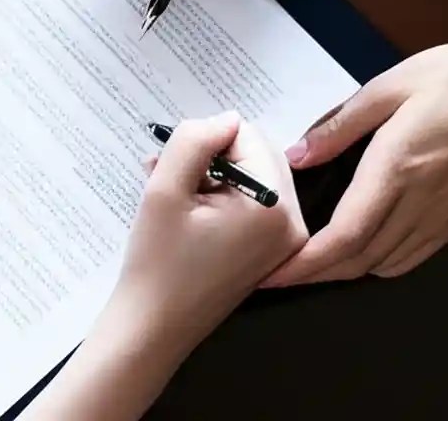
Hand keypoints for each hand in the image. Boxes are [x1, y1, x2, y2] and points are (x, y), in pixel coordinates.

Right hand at [114, 112, 306, 337]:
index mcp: (274, 205)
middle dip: (211, 155)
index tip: (175, 168)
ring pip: (253, 174)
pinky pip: (254, 201)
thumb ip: (195, 140)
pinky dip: (221, 196)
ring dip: (212, 174)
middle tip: (169, 175)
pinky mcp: (274, 251)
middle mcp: (294, 222)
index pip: (246, 135)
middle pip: (257, 152)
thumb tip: (223, 118)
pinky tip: (185, 210)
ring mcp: (287, 240)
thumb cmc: (157, 264)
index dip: (205, 142)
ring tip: (171, 193)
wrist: (154, 328)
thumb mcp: (165, 189)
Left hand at [266, 38, 447, 284]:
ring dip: (346, 271)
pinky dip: (382, 263)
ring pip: (386, 263)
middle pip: (359, 259)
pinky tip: (365, 253)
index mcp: (396, 167)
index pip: (344, 235)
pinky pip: (415, 255)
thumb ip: (341, 124)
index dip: (306, 263)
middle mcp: (420, 200)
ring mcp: (444, 213)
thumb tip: (299, 154)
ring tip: (313, 263)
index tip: (275, 273)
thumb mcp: (392, 85)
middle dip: (315, 274)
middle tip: (279, 273)